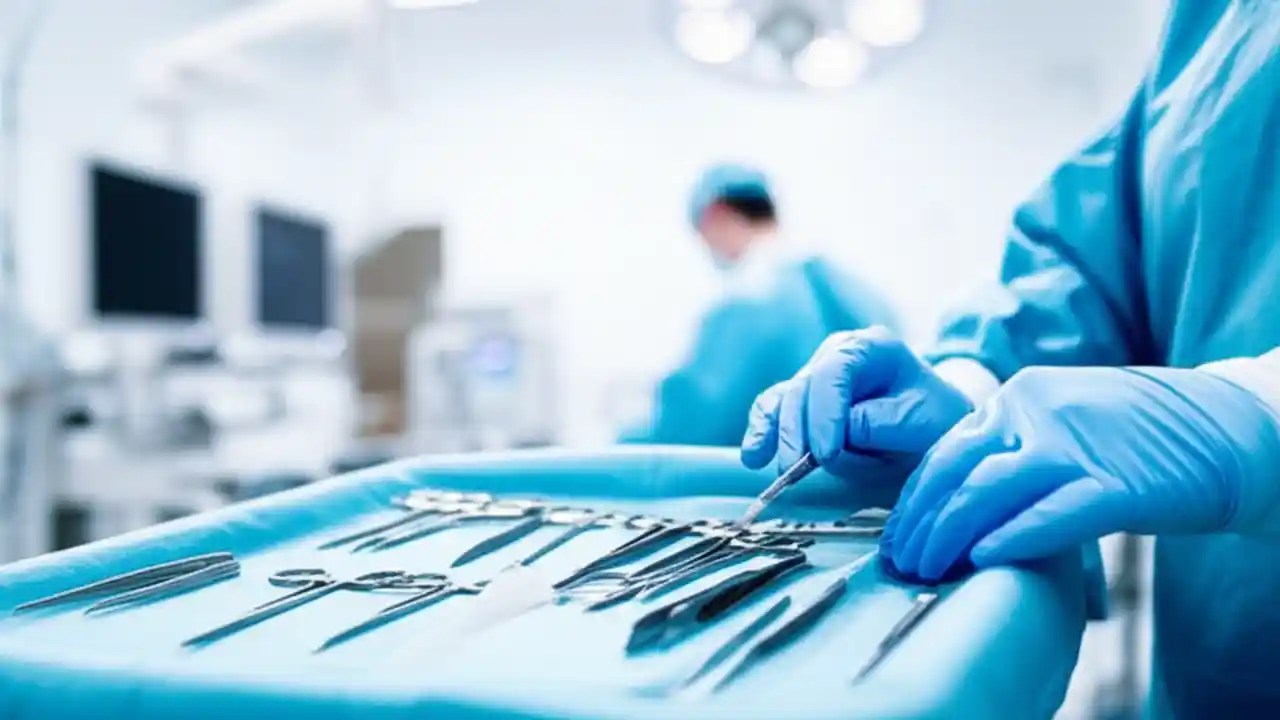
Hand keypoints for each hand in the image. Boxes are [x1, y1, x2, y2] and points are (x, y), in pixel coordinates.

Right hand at [740, 327, 972, 486]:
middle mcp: (837, 355)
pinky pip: (773, 413)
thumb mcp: (922, 422)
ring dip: (773, 433)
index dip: (823, 412)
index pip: (834, 371)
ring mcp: (817, 379)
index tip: (825, 453)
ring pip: (782, 400)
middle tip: (794, 469)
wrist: (938, 427)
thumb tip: (841, 432)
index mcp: (871, 348)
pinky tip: (753, 457)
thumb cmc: (937, 420)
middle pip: (802, 387)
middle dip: (795, 430)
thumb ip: (881, 423)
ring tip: (766, 464)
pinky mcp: (803, 404)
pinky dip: (762, 432)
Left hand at [883, 365, 1279, 582]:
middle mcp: (1038, 413)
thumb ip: (1013, 441)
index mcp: (1020, 395)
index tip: (897, 536)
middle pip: (955, 469)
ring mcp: (1077, 446)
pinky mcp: (1117, 485)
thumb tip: (960, 491)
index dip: (914, 498)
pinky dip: (1011, 536)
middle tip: (901, 563)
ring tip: (927, 571)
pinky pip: (1051, 513)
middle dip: (919, 521)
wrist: (1227, 428)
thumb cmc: (1139, 435)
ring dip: (948, 534)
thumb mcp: (1064, 417)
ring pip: (988, 489)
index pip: (946, 449)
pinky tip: (982, 559)